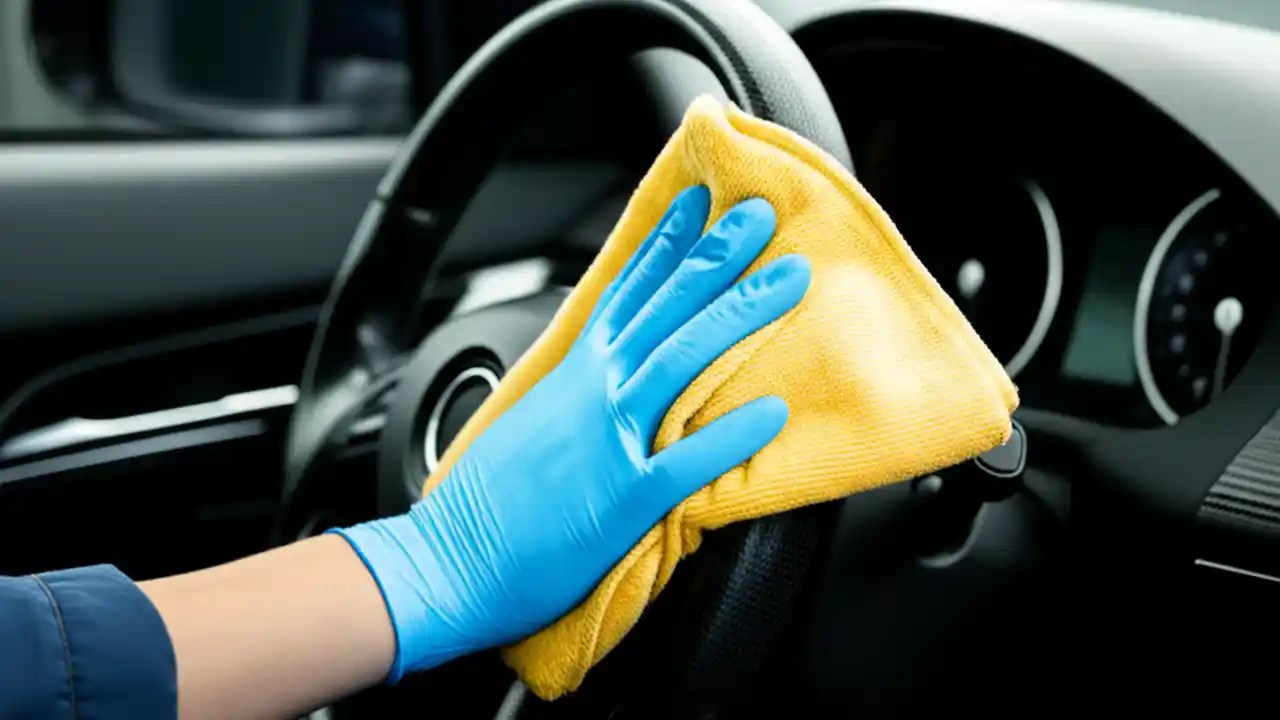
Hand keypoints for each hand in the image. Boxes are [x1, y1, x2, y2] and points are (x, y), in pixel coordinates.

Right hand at [333, 186, 810, 679]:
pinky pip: (685, 462)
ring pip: (681, 360)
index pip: (627, 295)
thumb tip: (608, 372)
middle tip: (762, 214)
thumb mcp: (534, 422)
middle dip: (718, 256)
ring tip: (789, 279)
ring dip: (738, 314)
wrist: (448, 562)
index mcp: (573, 376)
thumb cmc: (487, 504)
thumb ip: (578, 391)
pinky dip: (730, 436)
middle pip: (665, 311)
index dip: (667, 245)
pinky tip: (774, 411)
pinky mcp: (623, 499)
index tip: (701, 204)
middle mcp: (593, 394)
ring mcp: (609, 442)